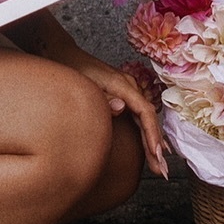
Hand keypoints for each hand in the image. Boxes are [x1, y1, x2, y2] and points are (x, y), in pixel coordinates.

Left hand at [74, 57, 168, 177]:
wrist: (62, 53)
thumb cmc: (71, 67)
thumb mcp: (82, 83)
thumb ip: (102, 97)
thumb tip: (121, 108)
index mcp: (122, 84)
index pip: (144, 111)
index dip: (152, 134)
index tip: (157, 153)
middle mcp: (129, 86)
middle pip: (149, 118)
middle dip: (156, 145)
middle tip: (161, 170)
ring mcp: (127, 90)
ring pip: (145, 119)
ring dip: (153, 142)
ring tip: (159, 166)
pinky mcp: (122, 95)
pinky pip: (139, 116)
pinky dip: (146, 133)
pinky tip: (152, 147)